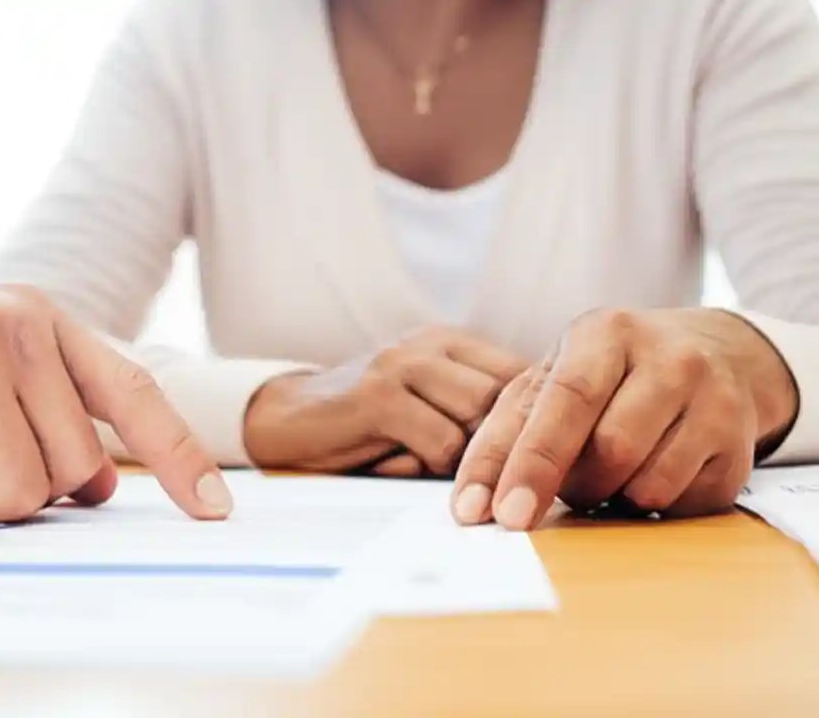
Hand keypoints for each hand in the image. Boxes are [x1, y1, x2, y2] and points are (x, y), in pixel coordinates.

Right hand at [243, 327, 527, 474]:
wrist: (283, 417)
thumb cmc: (363, 424)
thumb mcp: (424, 405)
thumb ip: (469, 412)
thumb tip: (539, 449)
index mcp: (449, 343)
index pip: (521, 374)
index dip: (536, 420)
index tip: (539, 459)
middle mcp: (430, 345)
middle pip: (507, 393)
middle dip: (509, 442)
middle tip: (503, 480)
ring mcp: (401, 365)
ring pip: (479, 416)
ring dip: (473, 458)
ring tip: (455, 481)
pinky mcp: (377, 397)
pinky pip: (439, 442)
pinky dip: (434, 469)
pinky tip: (404, 469)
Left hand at [452, 309, 798, 529]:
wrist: (705, 357)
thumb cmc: (602, 379)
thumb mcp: (545, 385)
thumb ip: (501, 439)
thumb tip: (470, 509)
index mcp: (604, 333)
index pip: (564, 402)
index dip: (531, 463)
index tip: (503, 515)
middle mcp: (669, 357)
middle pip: (609, 451)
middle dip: (575, 484)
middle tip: (568, 483)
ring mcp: (716, 400)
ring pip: (647, 485)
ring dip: (612, 498)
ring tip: (610, 472)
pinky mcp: (739, 447)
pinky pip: (684, 504)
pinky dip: (653, 506)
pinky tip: (650, 474)